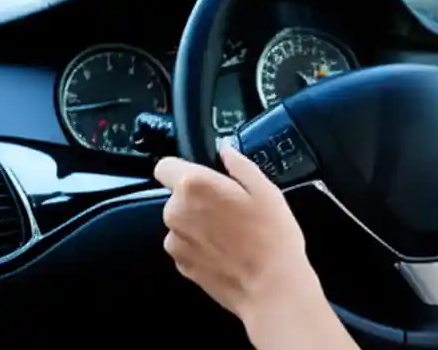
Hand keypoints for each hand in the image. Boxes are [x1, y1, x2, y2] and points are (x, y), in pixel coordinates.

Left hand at [154, 146, 322, 324]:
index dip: (183, 168)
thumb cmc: (272, 238)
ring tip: (232, 233)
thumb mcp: (266, 190)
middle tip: (231, 208)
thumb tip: (226, 150)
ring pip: (182, 222)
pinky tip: (227, 250)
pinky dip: (200, 246)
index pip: (165, 166)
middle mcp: (177, 212)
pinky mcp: (181, 264)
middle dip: (198, 198)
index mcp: (195, 186)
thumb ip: (239, 164)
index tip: (202, 175)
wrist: (270, 288)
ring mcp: (176, 241)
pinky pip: (186, 245)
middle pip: (177, 196)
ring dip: (199, 223)